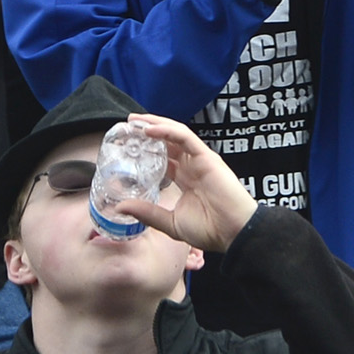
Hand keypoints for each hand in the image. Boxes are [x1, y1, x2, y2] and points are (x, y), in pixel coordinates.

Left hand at [99, 112, 258, 252]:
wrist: (232, 233)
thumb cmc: (209, 229)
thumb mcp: (171, 223)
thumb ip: (148, 213)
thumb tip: (121, 207)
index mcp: (185, 179)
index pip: (163, 158)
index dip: (146, 150)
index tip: (128, 144)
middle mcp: (191, 166)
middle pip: (167, 141)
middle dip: (148, 130)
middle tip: (128, 124)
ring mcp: (199, 159)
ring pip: (175, 134)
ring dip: (155, 124)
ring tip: (135, 120)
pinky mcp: (206, 156)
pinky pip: (185, 137)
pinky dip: (167, 130)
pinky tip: (150, 130)